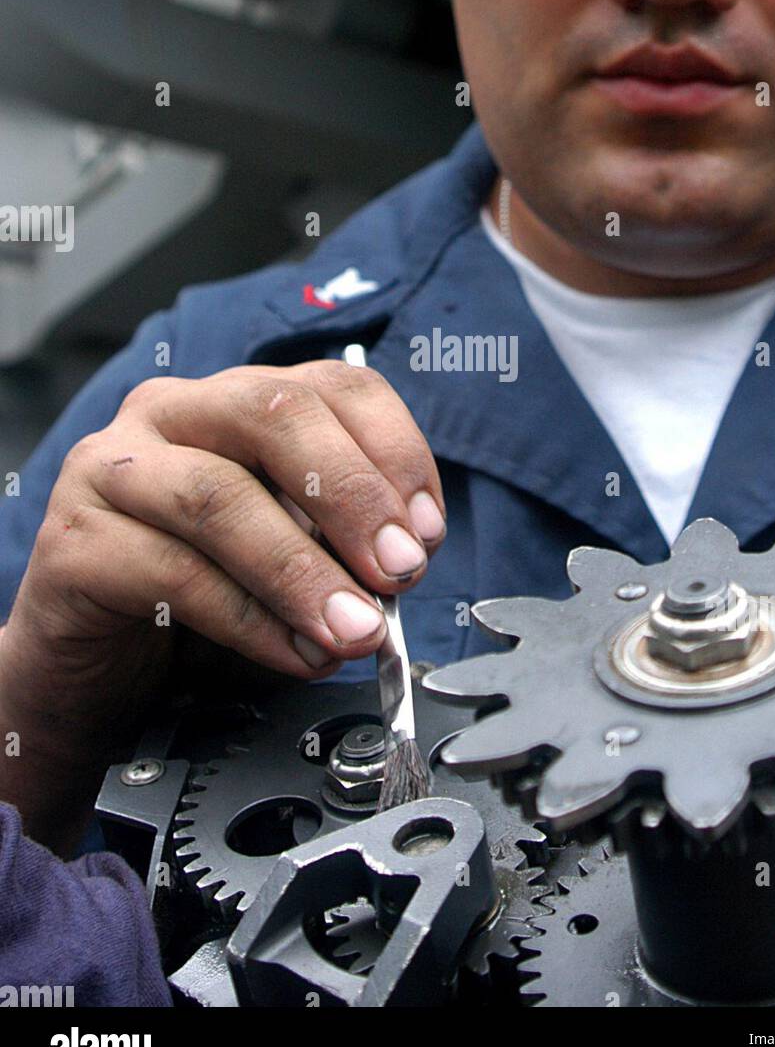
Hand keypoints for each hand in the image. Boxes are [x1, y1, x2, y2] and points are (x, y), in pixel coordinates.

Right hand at [0, 361, 444, 843]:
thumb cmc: (202, 593)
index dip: (395, 451)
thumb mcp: (290, 550)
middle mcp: (170, 413)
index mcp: (235, 398)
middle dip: (353, 496)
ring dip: (304, 572)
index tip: (428, 530)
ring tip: (355, 629)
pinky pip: (173, 573)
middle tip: (401, 572)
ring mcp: (111, 470)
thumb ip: (342, 540)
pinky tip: (294, 653)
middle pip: (273, 415)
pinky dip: (251, 621)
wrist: (92, 661)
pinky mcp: (75, 543)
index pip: (332, 385)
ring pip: (219, 496)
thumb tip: (408, 556)